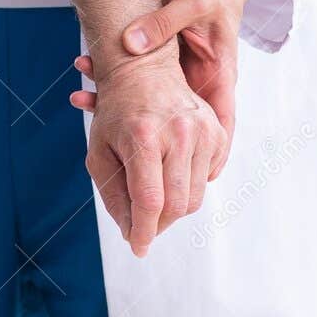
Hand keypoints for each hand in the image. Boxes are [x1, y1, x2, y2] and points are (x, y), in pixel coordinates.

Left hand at [73, 0, 277, 168]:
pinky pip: (134, 81)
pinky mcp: (160, 66)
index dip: (203, 160)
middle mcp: (197, 85)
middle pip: (176, 127)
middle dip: (144, 139)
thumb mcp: (190, 2)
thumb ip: (163, 22)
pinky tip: (84, 71)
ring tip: (82, 97)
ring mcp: (178, 78)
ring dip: (113, 104)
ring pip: (147, 105)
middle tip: (110, 144)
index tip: (178, 180)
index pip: (217, 130)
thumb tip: (132, 43)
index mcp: (216, 77)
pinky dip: (109, 80)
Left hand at [78, 50, 226, 256]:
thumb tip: (130, 232)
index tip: (137, 247)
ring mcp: (202, 130)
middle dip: (158, 224)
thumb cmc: (115, 112)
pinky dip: (189, 186)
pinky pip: (208, 178)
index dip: (143, 231)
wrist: (143, 69)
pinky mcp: (216, 132)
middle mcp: (178, 132)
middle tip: (143, 227)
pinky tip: (170, 176)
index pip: (150, 200)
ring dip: (173, 209)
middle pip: (176, 204)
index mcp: (143, 136)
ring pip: (195, 196)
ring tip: (153, 203)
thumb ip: (114, 194)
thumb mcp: (100, 151)